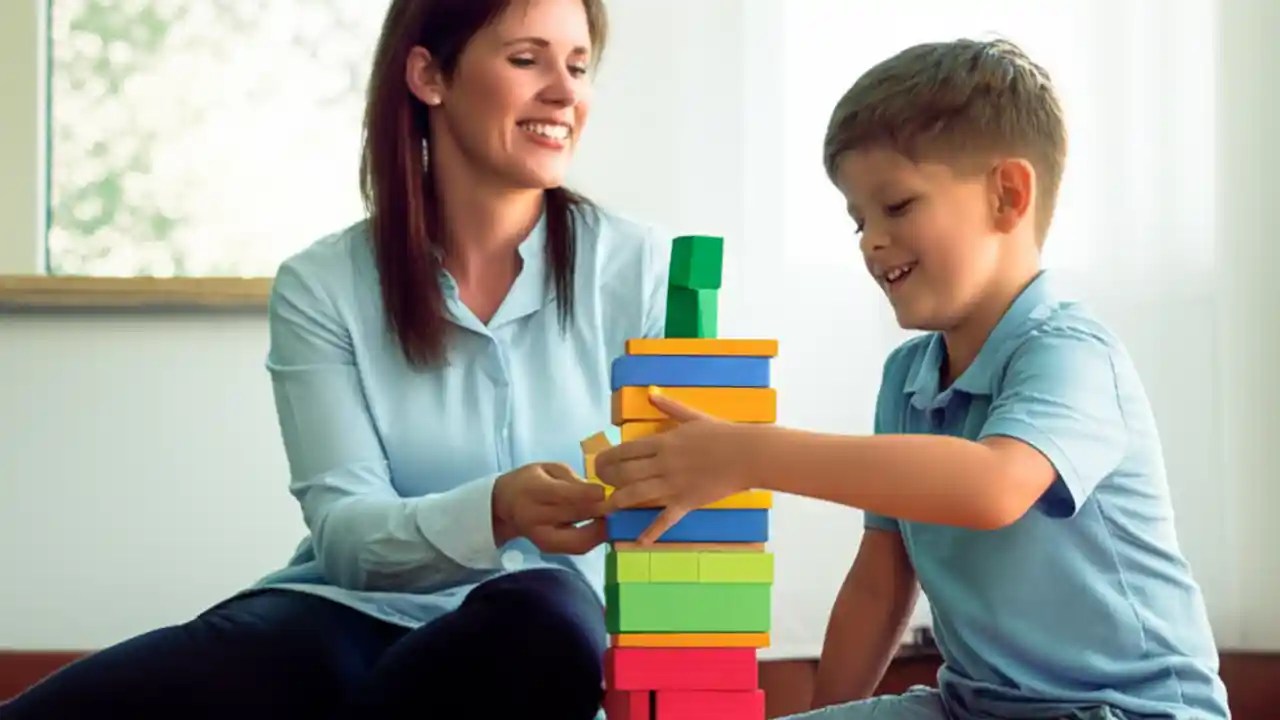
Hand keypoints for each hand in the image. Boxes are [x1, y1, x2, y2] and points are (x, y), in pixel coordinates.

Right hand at [492, 462, 608, 554]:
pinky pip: (578, 547)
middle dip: (602, 512)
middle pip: (575, 516)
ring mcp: (542, 537)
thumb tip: (599, 494)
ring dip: (603, 530)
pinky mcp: (549, 549)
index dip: (586, 494)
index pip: (562, 494)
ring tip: (619, 518)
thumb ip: (572, 479)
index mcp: (533, 490)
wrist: (505, 505)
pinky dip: (595, 539)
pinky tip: (606, 528)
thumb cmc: (530, 481)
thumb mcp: (548, 468)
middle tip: (624, 504)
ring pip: (580, 539)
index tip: (606, 492)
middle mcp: (535, 516)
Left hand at [594, 388, 760, 543]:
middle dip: (607, 479)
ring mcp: (673, 485)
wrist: (748, 454)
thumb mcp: (694, 416)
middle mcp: (663, 464)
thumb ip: (670, 406)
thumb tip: (652, 393)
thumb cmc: (723, 433)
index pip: (625, 451)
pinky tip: (640, 542)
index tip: (599, 463)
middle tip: (599, 483)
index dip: (608, 458)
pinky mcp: (687, 502)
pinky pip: (666, 519)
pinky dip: (652, 531)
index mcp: (663, 442)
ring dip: (619, 501)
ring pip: (637, 495)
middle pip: (625, 473)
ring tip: (608, 506)